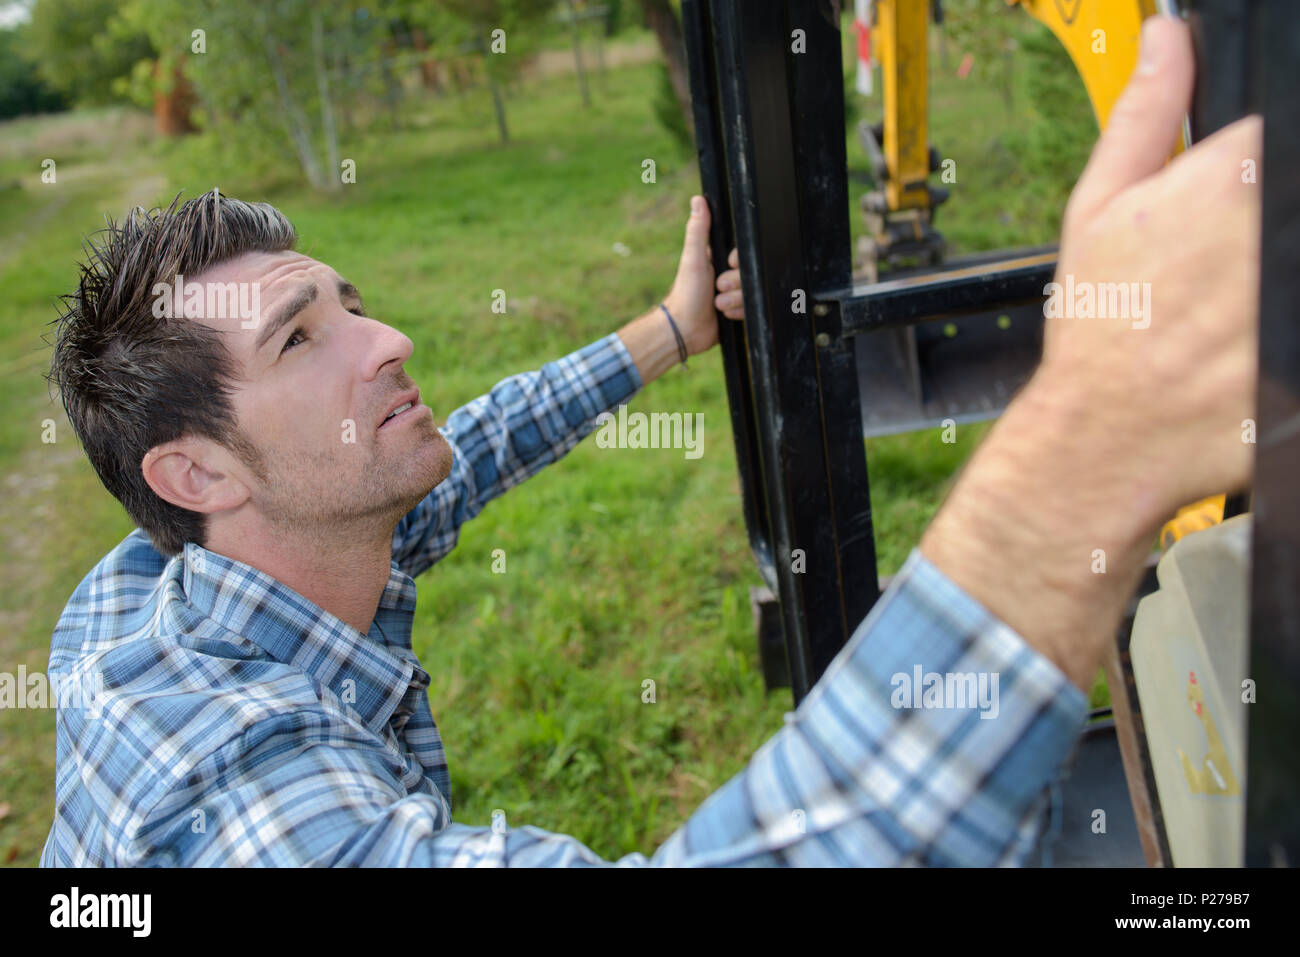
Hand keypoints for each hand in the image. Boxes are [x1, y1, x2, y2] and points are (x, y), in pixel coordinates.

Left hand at [662, 195, 744, 355]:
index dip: (738, 262)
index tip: (727, 265)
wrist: (686, 331)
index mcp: (718, 259)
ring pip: (751, 293)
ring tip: (718, 305)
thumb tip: (698, 199)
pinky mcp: (737, 311)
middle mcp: (727, 274)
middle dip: (735, 285)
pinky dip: (738, 313)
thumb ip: (698, 230)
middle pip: (750, 274)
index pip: (744, 254)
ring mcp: (733, 293)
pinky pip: (751, 309)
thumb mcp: (693, 259)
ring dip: (735, 300)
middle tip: (717, 288)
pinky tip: (725, 315)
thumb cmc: (685, 294)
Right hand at [1039, 15, 1260, 519]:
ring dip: (1281, 267)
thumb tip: (1167, 39)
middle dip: (1274, 226)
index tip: (1241, 196)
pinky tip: (1248, 337)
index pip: (1282, 132)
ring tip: (1236, 305)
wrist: (1110, 433)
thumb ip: (1146, 114)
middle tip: (1230, 267)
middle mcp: (1282, 232)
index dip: (1261, 163)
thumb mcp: (1098, 209)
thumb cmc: (1102, 325)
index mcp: (1237, 176)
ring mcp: (1299, 296)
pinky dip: (1288, 320)